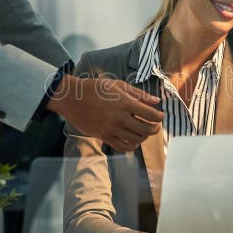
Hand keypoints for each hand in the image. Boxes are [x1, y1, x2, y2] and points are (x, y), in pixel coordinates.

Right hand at [47, 74, 161, 150]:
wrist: (72, 98)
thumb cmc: (95, 89)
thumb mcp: (118, 85)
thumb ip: (138, 94)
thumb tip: (156, 101)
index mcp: (125, 103)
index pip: (150, 115)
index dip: (159, 117)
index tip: (160, 116)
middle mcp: (120, 117)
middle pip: (146, 129)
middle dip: (155, 128)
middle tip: (155, 125)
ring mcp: (111, 129)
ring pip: (136, 139)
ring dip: (144, 137)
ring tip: (144, 131)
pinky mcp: (104, 136)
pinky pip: (123, 147)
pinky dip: (132, 146)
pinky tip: (133, 140)